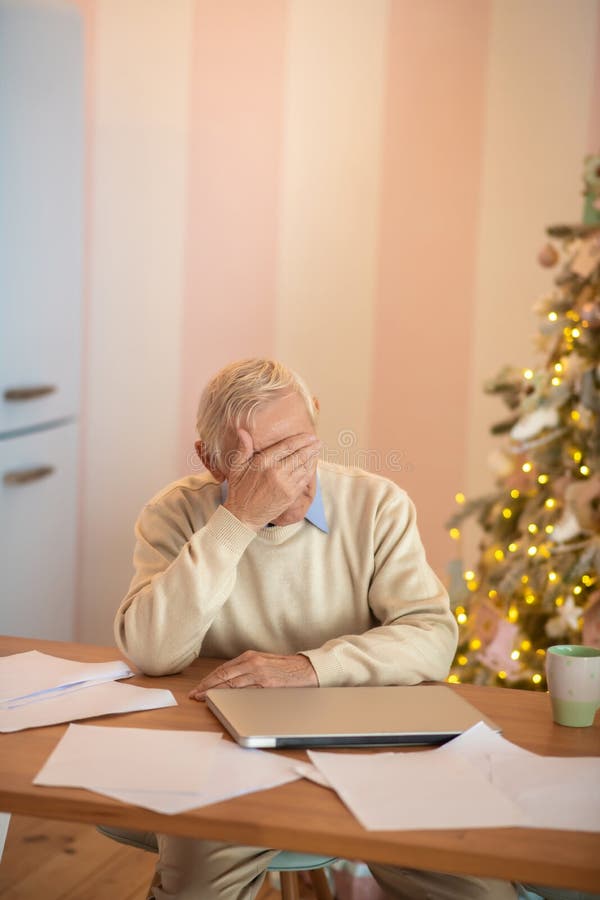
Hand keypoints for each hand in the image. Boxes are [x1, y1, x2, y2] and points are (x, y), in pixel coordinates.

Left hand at [188, 651, 317, 699]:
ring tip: (203, 699)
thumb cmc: (287, 668)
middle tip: (195, 695)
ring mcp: (259, 674)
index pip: (223, 669)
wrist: (308, 669)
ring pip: (231, 684)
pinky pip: (246, 692)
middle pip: (223, 676)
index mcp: (251, 656)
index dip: (209, 680)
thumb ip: (248, 669)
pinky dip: (232, 697)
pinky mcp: (267, 685)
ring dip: (215, 692)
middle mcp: (252, 663)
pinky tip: (224, 701)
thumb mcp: (264, 663)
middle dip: (206, 686)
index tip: (198, 688)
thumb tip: (229, 681)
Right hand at [223, 429, 321, 529]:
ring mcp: (285, 484)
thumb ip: (243, 448)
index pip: (287, 446)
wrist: (243, 515)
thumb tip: (242, 430)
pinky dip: (311, 470)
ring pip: (304, 466)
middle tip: (318, 441)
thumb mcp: (237, 467)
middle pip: (299, 455)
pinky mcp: (291, 495)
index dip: (301, 439)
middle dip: (311, 446)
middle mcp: (276, 471)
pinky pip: (305, 479)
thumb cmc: (239, 490)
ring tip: (318, 449)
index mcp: (263, 462)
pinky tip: (313, 464)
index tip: (309, 435)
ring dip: (313, 456)